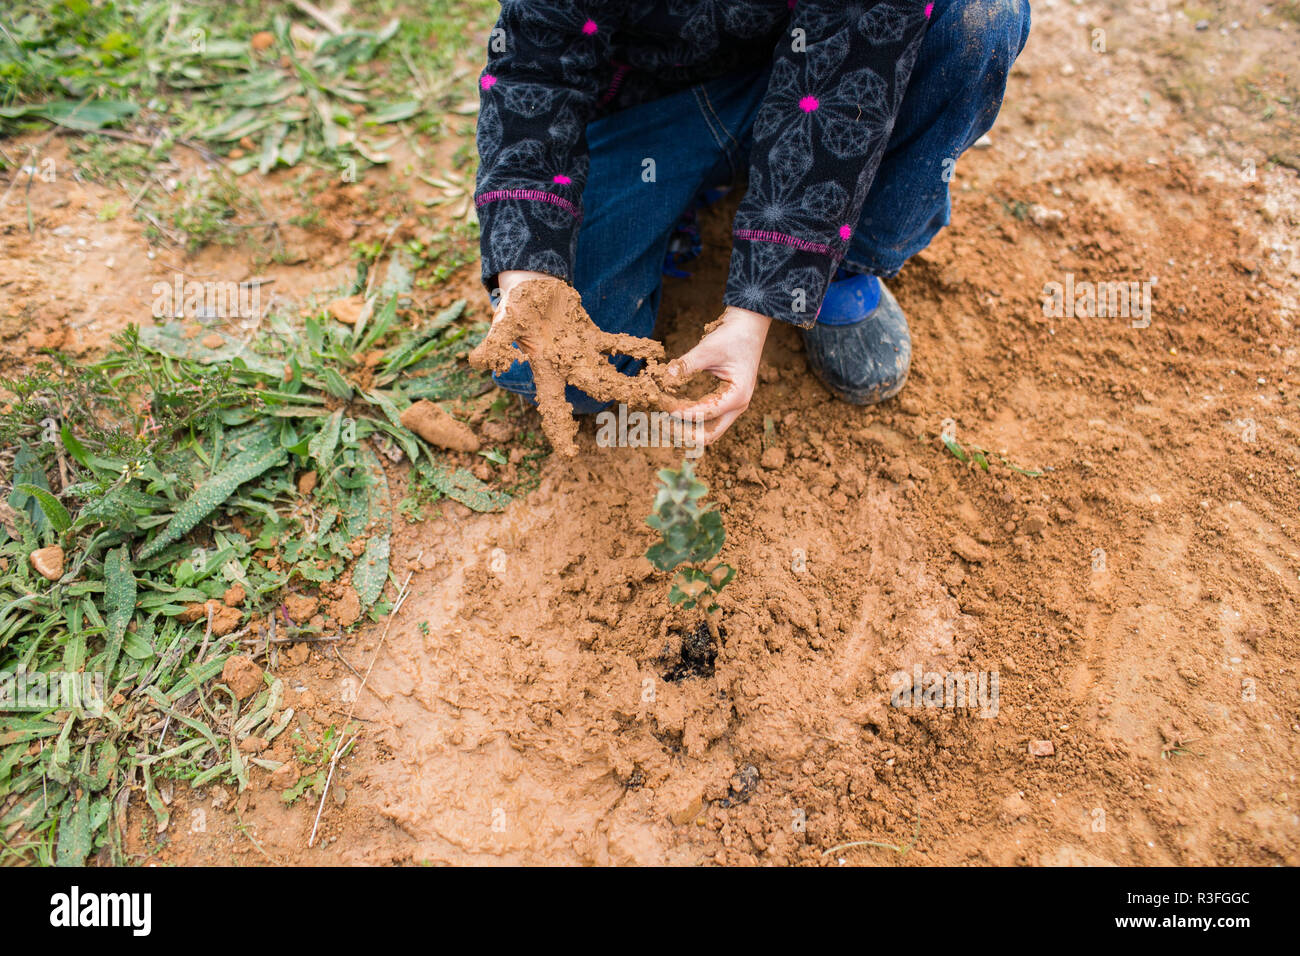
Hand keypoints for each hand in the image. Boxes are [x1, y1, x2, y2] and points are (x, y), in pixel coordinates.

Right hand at [470, 274, 666, 456]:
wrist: (530, 283)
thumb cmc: (515, 305)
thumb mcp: (502, 323)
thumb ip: (494, 344)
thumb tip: (476, 362)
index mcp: (546, 370)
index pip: (552, 406)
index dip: (559, 429)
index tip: (569, 454)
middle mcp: (566, 367)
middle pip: (596, 387)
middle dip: (620, 395)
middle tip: (647, 402)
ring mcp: (581, 353)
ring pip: (611, 370)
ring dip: (633, 379)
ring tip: (656, 388)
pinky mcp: (592, 336)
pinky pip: (617, 345)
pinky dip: (635, 348)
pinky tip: (657, 353)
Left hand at [665, 306, 772, 446]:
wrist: (749, 326)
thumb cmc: (732, 336)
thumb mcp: (707, 349)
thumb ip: (686, 364)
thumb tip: (664, 376)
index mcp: (737, 395)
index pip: (705, 413)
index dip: (682, 413)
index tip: (663, 406)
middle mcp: (738, 406)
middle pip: (709, 435)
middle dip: (684, 433)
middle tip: (661, 424)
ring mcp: (733, 406)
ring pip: (709, 431)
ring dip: (687, 430)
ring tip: (664, 422)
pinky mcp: (727, 402)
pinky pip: (709, 420)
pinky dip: (692, 421)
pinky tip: (674, 412)